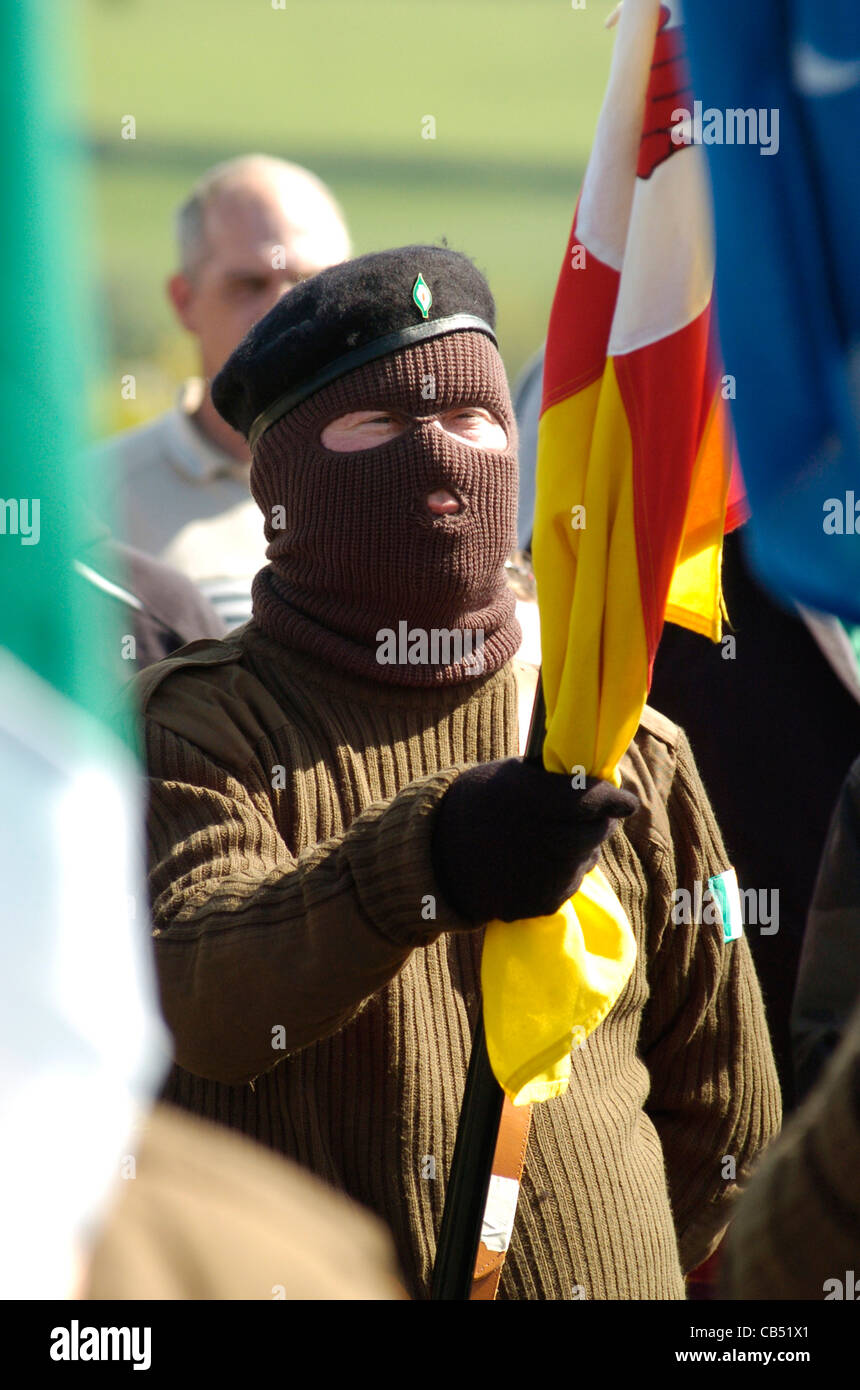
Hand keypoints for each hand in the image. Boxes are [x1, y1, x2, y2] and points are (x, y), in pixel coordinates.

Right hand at [431, 758, 638, 925]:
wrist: (432, 856)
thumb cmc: (476, 805)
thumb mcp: (507, 778)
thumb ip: (552, 782)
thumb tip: (601, 784)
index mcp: (527, 798)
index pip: (587, 798)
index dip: (612, 799)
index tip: (626, 801)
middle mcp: (535, 838)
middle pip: (593, 832)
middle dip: (603, 823)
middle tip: (603, 816)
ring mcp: (536, 876)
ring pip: (585, 861)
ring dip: (583, 849)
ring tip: (558, 840)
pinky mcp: (535, 905)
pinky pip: (568, 887)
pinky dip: (564, 875)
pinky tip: (542, 865)